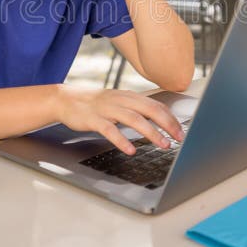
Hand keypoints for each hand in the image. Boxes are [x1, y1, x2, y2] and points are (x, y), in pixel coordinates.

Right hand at [54, 85, 185, 154]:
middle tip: (178, 138)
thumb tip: (158, 120)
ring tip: (162, 144)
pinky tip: (131, 150)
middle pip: (149, 109)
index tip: (181, 131)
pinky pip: (110, 130)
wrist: (66, 99)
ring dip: (150, 132)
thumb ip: (135, 109)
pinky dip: (121, 140)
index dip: (170, 117)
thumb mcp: (118, 102)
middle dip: (167, 123)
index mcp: (128, 96)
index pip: (155, 104)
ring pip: (133, 118)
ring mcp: (107, 109)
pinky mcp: (93, 119)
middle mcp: (120, 100)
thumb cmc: (95, 104)